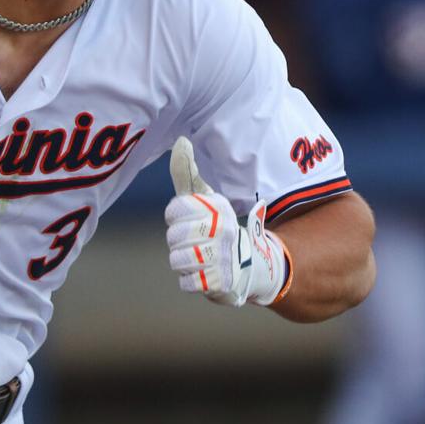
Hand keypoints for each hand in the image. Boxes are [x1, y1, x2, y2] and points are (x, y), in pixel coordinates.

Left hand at [163, 137, 290, 306]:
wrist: (251, 265)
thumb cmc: (217, 227)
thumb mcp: (205, 199)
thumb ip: (187, 173)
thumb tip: (181, 141)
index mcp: (217, 206)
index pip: (175, 209)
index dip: (175, 218)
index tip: (188, 220)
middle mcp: (223, 229)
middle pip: (173, 237)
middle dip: (178, 243)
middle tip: (195, 242)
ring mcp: (223, 256)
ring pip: (177, 260)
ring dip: (183, 262)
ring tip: (199, 258)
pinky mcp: (220, 282)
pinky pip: (186, 282)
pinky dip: (190, 280)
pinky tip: (203, 274)